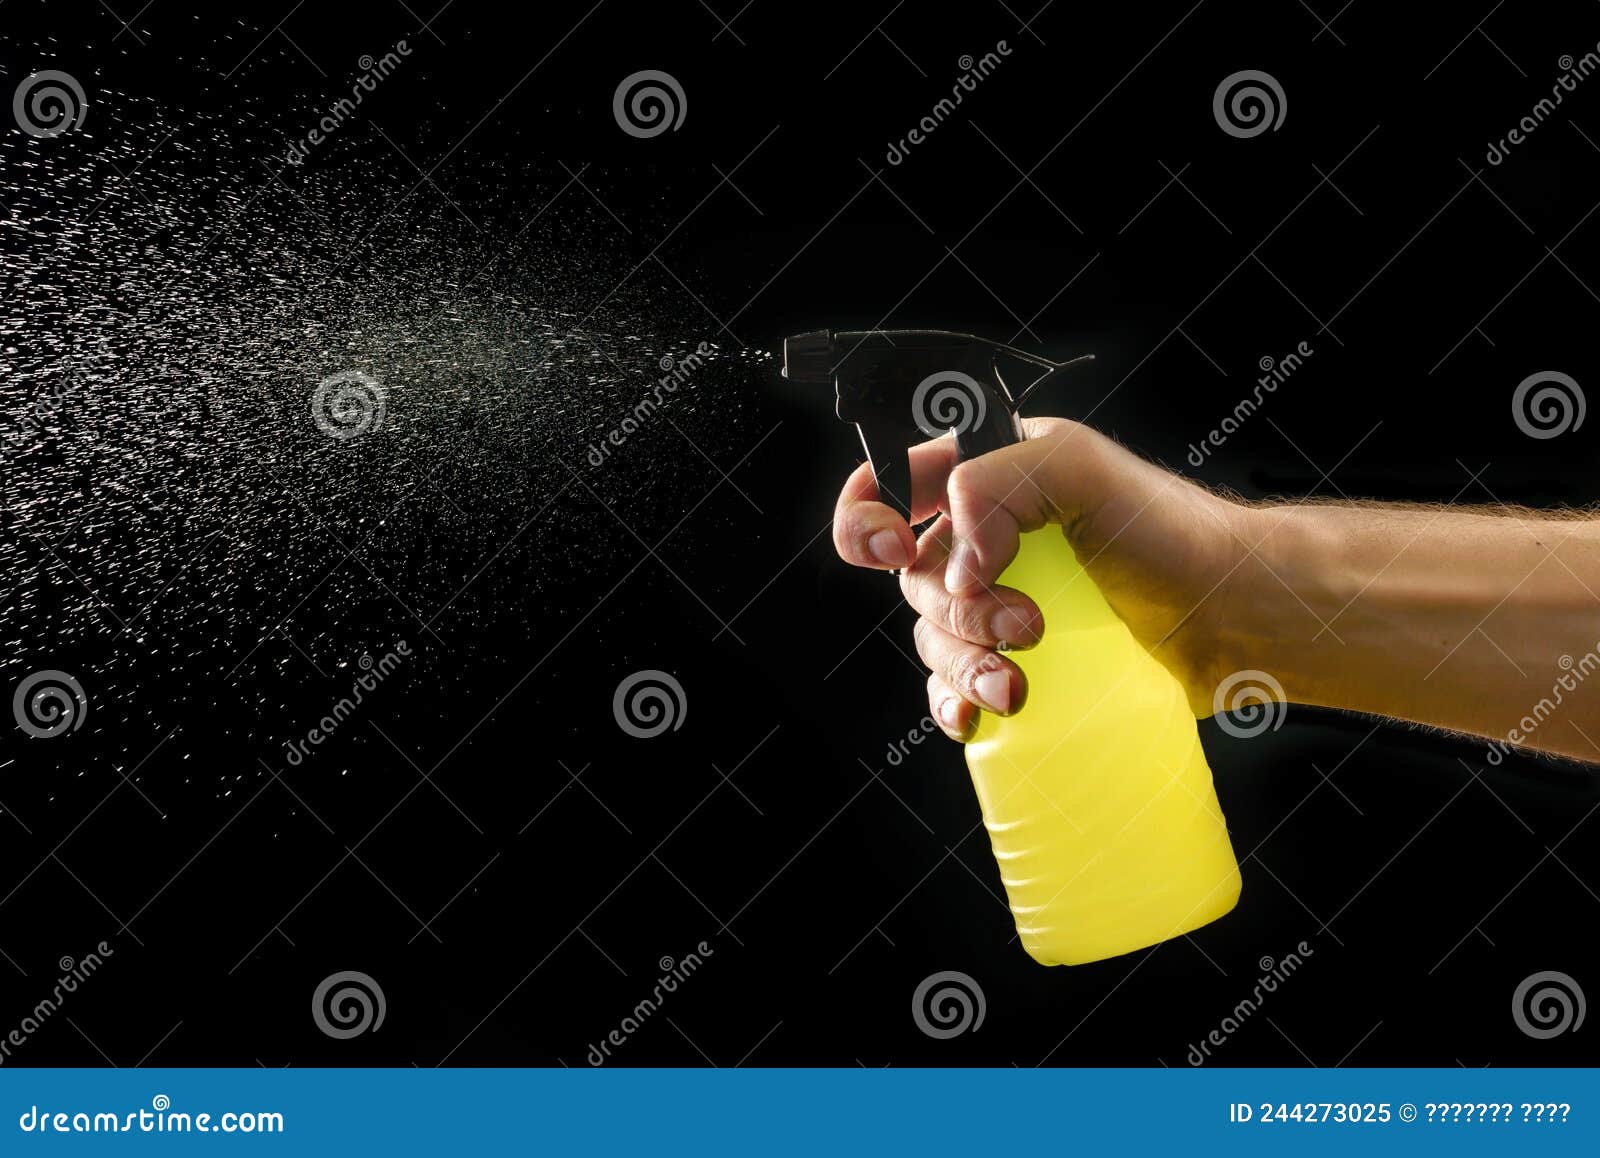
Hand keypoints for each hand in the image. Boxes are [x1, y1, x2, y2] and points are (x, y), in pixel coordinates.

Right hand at [833, 417, 1254, 739]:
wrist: (1236, 619)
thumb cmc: (1173, 534)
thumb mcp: (1085, 472)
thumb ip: (1000, 481)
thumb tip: (958, 558)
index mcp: (990, 478)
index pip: (892, 484)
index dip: (868, 516)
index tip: (894, 548)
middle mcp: (987, 541)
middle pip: (913, 578)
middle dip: (960, 610)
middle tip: (1028, 624)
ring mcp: (1001, 608)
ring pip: (933, 641)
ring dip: (964, 666)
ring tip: (1022, 683)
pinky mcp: (1018, 666)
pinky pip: (953, 690)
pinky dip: (954, 705)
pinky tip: (980, 717)